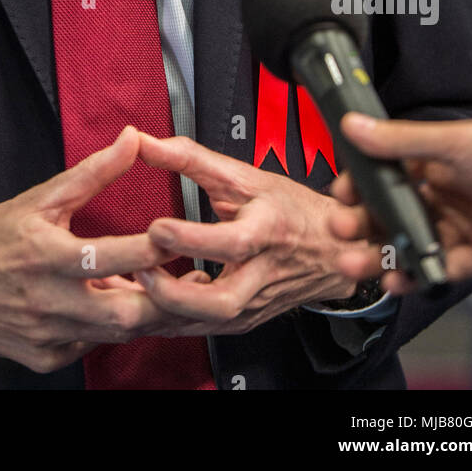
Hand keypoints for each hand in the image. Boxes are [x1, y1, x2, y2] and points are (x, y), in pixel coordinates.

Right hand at [0, 126, 210, 372]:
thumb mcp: (39, 198)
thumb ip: (92, 172)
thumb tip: (132, 140)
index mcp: (46, 255)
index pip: (113, 255)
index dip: (153, 248)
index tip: (177, 236)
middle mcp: (48, 301)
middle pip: (123, 313)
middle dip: (162, 298)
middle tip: (188, 277)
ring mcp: (46, 335)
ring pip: (113, 334)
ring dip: (142, 313)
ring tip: (160, 288)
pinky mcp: (43, 358)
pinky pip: (89, 348)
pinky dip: (106, 329)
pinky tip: (111, 306)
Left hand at [130, 133, 362, 334]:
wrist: (336, 249)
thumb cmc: (289, 208)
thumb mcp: (243, 174)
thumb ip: (190, 158)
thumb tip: (144, 142)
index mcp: (268, 230)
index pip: (232, 242)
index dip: (193, 238)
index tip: (157, 228)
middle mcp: (264, 273)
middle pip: (223, 302)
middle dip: (175, 295)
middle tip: (139, 271)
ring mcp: (257, 303)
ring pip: (211, 323)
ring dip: (168, 312)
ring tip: (135, 289)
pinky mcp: (248, 319)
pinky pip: (207, 328)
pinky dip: (175, 321)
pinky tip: (151, 303)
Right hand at [329, 111, 471, 292]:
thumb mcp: (455, 141)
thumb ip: (402, 140)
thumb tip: (356, 126)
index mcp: (433, 162)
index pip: (384, 176)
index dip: (359, 188)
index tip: (339, 196)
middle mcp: (442, 195)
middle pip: (392, 215)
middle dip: (362, 225)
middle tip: (340, 231)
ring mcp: (458, 226)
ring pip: (409, 245)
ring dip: (381, 256)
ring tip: (357, 262)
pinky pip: (440, 269)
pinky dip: (417, 277)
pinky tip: (398, 279)